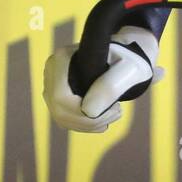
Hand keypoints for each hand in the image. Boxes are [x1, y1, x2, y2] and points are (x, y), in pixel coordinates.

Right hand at [42, 26, 164, 132]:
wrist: (124, 57)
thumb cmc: (127, 59)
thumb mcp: (128, 67)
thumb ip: (111, 84)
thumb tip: (88, 111)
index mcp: (62, 58)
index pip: (60, 96)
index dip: (83, 111)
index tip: (115, 107)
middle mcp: (52, 71)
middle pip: (59, 110)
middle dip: (90, 121)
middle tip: (118, 113)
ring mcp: (52, 85)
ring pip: (62, 118)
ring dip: (90, 124)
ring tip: (115, 114)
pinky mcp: (58, 97)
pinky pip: (66, 120)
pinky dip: (87, 125)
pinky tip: (105, 119)